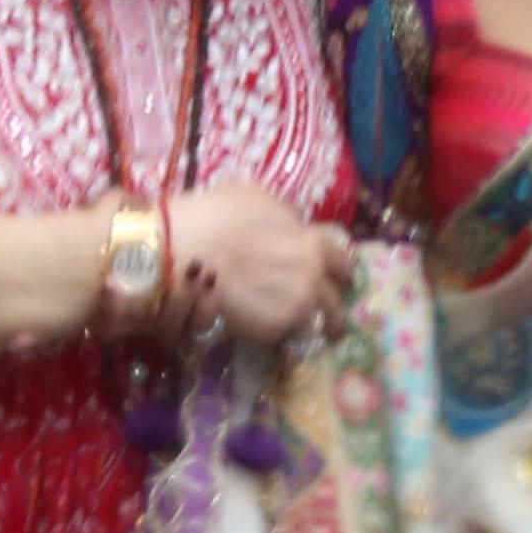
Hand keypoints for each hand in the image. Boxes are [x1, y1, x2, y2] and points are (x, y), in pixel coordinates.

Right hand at [167, 185, 353, 348]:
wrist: (188, 253)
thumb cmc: (218, 216)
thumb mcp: (258, 199)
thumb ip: (285, 218)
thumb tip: (292, 226)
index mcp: (313, 243)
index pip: (343, 262)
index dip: (342, 271)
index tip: (341, 279)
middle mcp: (313, 278)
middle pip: (335, 301)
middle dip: (333, 308)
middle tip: (327, 314)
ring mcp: (296, 307)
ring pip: (314, 324)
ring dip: (311, 326)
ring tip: (301, 331)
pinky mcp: (274, 330)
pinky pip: (284, 333)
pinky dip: (278, 332)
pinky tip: (266, 327)